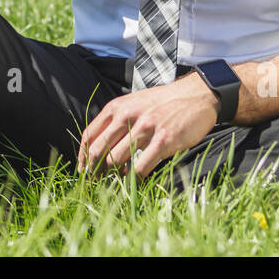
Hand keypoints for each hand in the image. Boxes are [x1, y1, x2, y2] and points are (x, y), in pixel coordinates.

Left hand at [76, 73, 218, 178]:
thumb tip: (99, 147)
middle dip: (93, 170)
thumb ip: (117, 120)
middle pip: (99, 150)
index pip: (89, 135)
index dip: (82, 156)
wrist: (196, 96)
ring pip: (116, 160)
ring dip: (113, 176)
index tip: (82, 169)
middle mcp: (128, 116)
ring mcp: (146, 128)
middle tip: (95, 182)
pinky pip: (140, 167)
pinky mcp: (163, 141)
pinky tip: (135, 179)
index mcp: (117, 107)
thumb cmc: (163, 102)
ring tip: (116, 182)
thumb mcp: (134, 103)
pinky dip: (135, 178)